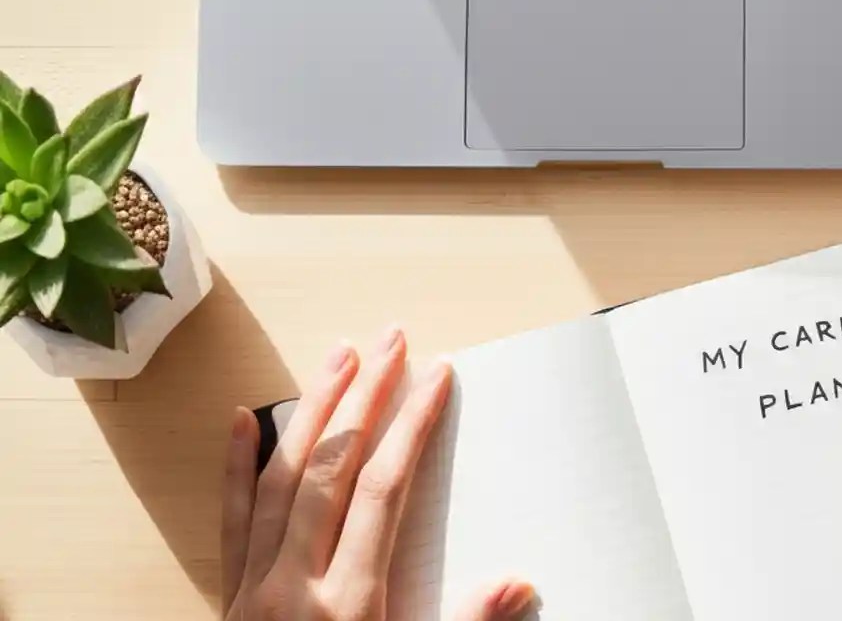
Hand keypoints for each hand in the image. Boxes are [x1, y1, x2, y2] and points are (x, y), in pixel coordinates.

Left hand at [221, 328, 535, 620]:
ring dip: (308, 411)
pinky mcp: (228, 596)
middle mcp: (292, 583)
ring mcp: (253, 587)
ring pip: (278, 477)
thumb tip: (518, 583)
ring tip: (334, 358)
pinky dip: (235, 465)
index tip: (436, 377)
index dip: (413, 425)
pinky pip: (229, 518)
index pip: (385, 488)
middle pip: (331, 466)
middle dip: (364, 396)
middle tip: (390, 341)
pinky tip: (241, 420)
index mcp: (347, 602)